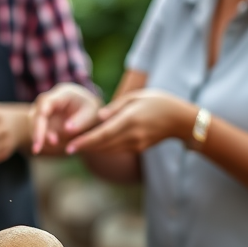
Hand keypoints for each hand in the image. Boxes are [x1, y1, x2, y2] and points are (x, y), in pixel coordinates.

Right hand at [30, 83, 102, 154]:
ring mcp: (45, 110)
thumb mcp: (92, 113)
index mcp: (62, 93)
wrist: (93, 112)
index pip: (44, 104)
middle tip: (36, 150)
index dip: (40, 122)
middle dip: (36, 132)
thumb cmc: (94, 110)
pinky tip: (54, 143)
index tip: (43, 139)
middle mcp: (50, 99)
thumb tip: (66, 129)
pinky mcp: (44, 120)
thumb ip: (81, 120)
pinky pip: (40, 129)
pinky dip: (44, 138)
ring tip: (55, 144)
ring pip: (35, 123)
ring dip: (40, 136)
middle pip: (36, 114)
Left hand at [68, 89, 195, 154]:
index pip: (103, 134)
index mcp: (130, 119)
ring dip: (92, 150)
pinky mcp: (138, 148)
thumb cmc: (158, 102)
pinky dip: (104, 149)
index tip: (70, 146)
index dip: (85, 141)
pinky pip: (117, 150)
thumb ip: (116, 107)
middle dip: (84, 148)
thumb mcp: (136, 97)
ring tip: (75, 147)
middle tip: (66, 148)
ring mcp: (136, 144)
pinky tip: (93, 145)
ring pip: (109, 150)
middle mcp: (132, 135)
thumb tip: (98, 117)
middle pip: (103, 145)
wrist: (181, 120)